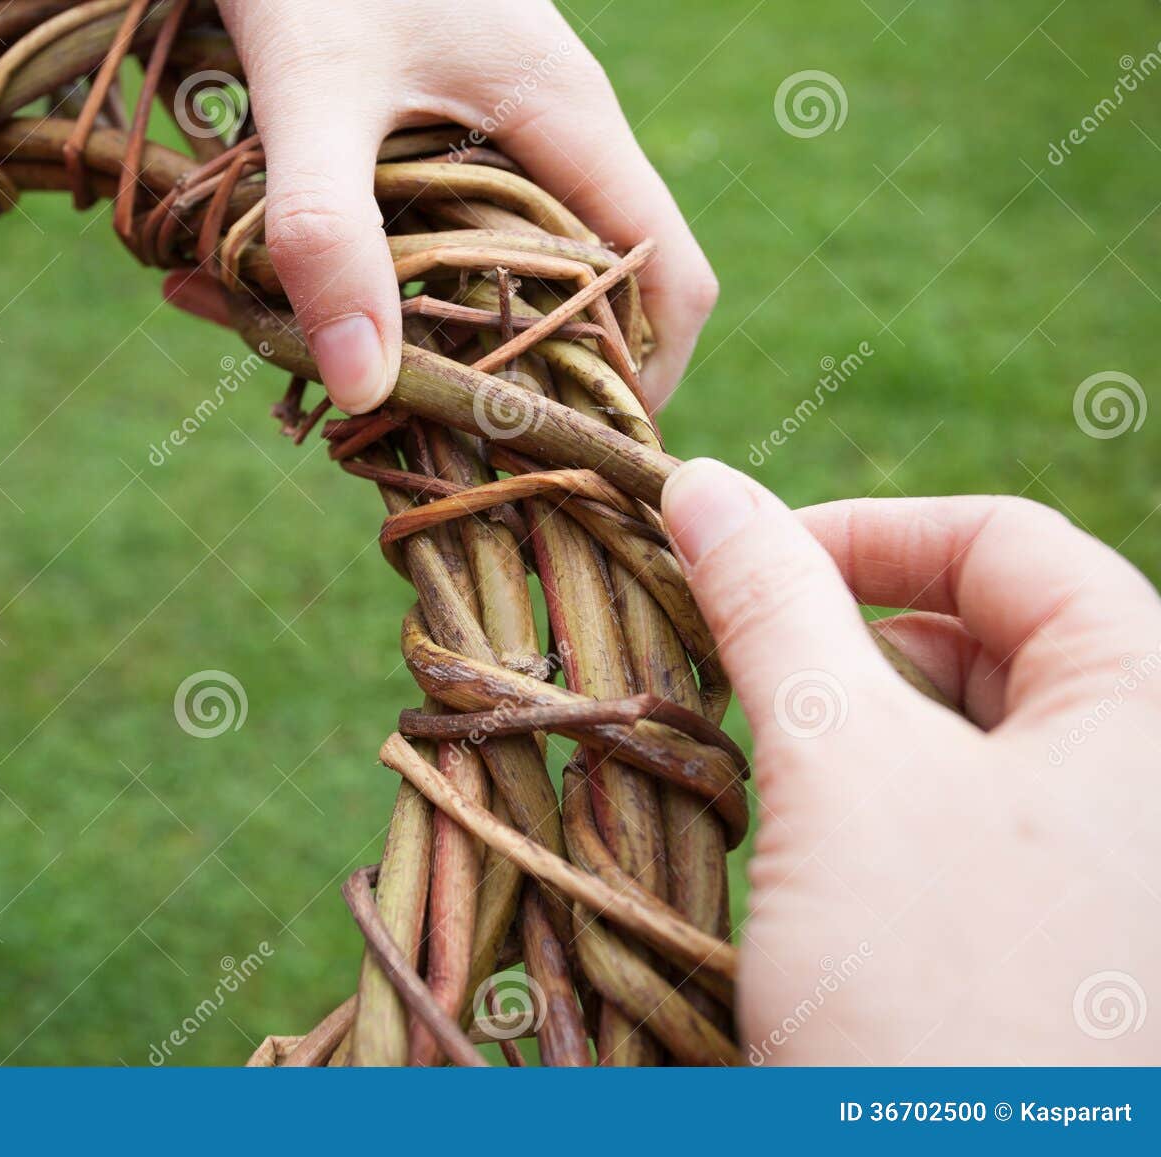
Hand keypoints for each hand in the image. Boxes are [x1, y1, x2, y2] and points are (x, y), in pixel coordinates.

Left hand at [164, 0, 717, 413]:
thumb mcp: (312, 91)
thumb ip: (327, 231)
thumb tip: (364, 391)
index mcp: (567, 118)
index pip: (669, 275)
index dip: (647, 378)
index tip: (575, 450)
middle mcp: (558, 122)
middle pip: (608, 279)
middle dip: (555, 370)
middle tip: (478, 445)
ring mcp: (510, 113)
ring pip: (537, 250)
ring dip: (486, 328)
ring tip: (414, 392)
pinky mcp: (455, 108)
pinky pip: (476, 214)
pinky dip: (436, 276)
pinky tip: (362, 306)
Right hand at [660, 458, 1160, 1063]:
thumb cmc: (938, 996)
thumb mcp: (841, 771)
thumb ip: (771, 605)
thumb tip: (700, 484)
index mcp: (1151, 705)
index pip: (1010, 541)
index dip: (866, 532)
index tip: (740, 569)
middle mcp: (1147, 780)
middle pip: (990, 634)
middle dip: (847, 635)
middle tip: (733, 669)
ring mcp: (1110, 872)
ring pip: (965, 736)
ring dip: (848, 727)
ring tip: (762, 769)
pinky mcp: (1056, 944)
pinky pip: (960, 826)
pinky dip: (870, 807)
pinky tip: (802, 852)